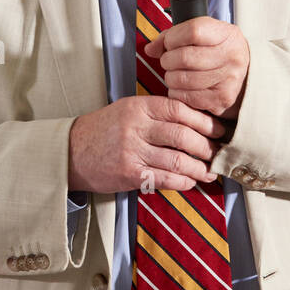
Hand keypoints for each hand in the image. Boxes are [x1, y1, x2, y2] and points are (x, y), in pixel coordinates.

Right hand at [68, 95, 227, 194]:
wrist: (71, 152)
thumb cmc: (104, 130)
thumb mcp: (127, 109)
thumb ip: (157, 112)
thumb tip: (196, 120)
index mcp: (138, 107)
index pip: (180, 110)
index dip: (205, 121)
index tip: (219, 130)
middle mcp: (136, 127)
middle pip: (184, 136)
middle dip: (207, 147)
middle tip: (218, 153)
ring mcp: (132, 152)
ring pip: (178, 161)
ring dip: (199, 169)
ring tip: (209, 171)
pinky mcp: (129, 175)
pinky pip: (165, 180)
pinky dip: (183, 182)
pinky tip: (190, 182)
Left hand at [144, 18, 249, 119]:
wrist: (246, 78)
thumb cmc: (219, 53)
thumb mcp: (205, 36)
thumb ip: (175, 36)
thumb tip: (150, 49)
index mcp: (227, 35)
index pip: (193, 31)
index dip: (173, 37)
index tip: (170, 42)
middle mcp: (231, 57)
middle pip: (184, 57)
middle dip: (167, 59)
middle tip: (169, 61)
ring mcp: (228, 80)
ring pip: (181, 79)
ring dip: (170, 77)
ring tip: (176, 74)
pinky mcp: (221, 100)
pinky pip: (185, 97)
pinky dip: (176, 92)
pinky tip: (183, 87)